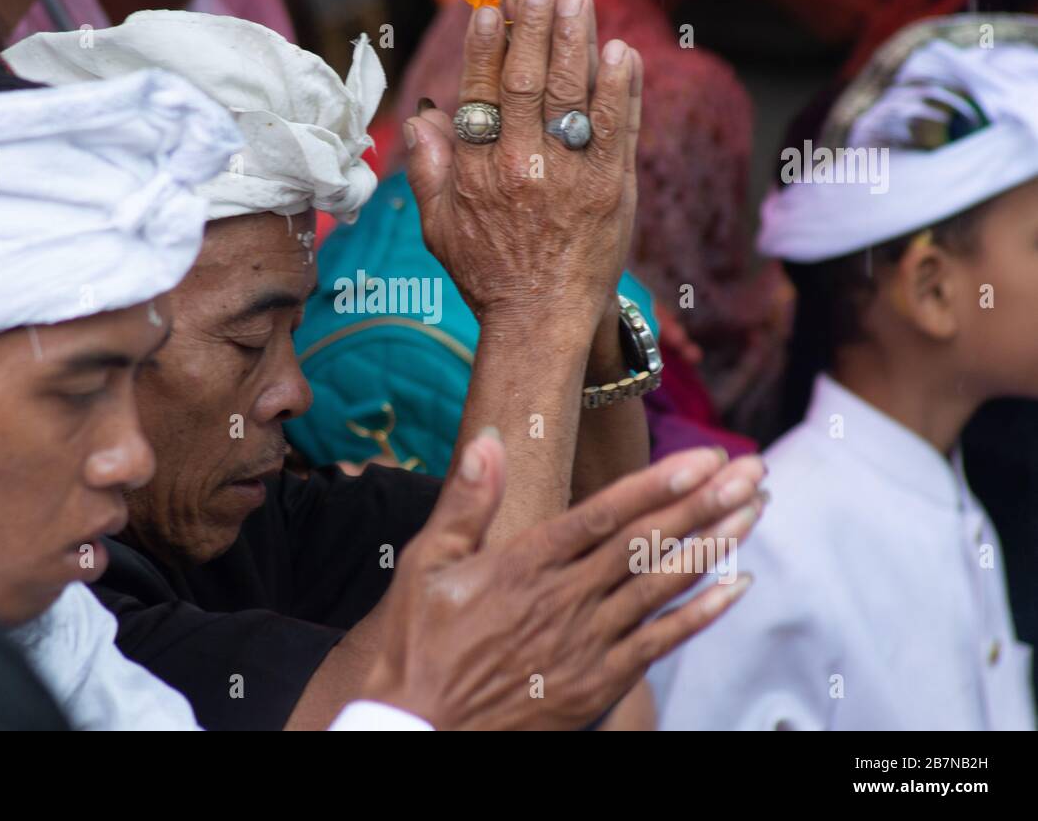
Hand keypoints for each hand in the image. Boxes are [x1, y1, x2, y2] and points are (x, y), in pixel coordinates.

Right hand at [362, 435, 764, 729]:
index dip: (658, 484)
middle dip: (704, 502)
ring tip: (754, 511)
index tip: (702, 458)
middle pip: (647, 542)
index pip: (603, 514)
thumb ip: (465, 502)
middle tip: (750, 470)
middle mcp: (563, 599)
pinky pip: (660, 643)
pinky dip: (701, 614)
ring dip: (714, 545)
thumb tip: (490, 440)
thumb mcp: (424, 564)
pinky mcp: (596, 684)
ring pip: (661, 585)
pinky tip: (737, 586)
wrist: (417, 729)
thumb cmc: (416, 644)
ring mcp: (584, 644)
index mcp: (522, 563)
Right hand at [404, 0, 640, 329]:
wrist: (541, 322)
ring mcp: (570, 177)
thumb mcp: (439, 228)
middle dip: (531, 25)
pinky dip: (621, 89)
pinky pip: (617, 129)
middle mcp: (522, 169)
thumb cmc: (487, 276)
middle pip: (528, 81)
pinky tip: (621, 53)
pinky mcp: (611, 190)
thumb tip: (422, 119)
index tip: (490, 8)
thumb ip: (428, 171)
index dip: (485, 46)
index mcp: (477, 173)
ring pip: (574, 95)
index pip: (480, 93)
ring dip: (576, 41)